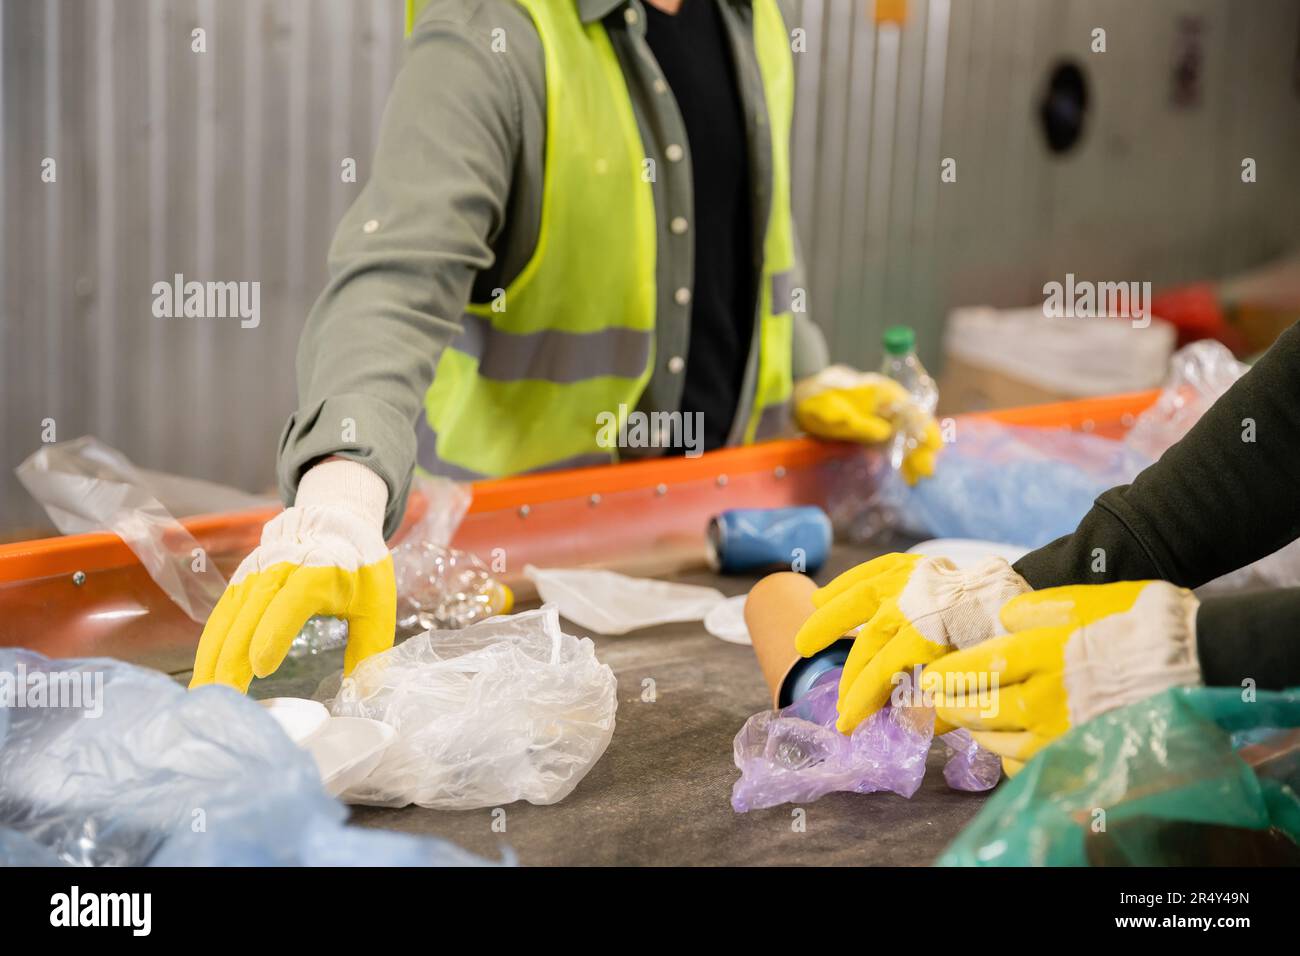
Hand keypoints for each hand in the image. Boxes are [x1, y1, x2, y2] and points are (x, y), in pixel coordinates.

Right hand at [189, 460, 395, 691]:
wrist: (336, 525)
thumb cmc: (359, 569)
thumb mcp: (377, 603)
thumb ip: (370, 647)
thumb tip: (362, 692)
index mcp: (320, 570)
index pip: (292, 600)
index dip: (274, 631)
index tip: (262, 667)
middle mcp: (282, 567)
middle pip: (251, 612)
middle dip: (234, 657)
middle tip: (228, 699)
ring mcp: (256, 573)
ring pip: (229, 615)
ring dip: (213, 654)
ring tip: (206, 694)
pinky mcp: (241, 581)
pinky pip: (221, 614)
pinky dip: (210, 644)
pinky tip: (205, 673)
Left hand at [793, 366, 942, 483]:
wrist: (803, 401)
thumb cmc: (816, 400)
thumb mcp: (827, 407)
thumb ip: (853, 418)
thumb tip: (883, 431)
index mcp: (880, 392)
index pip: (909, 408)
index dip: (923, 426)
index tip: (933, 444)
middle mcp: (886, 406)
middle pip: (911, 425)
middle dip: (921, 447)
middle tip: (927, 470)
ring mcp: (882, 421)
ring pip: (906, 438)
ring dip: (914, 457)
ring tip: (921, 477)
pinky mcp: (875, 435)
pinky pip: (894, 448)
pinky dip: (902, 461)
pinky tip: (909, 477)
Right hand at [795, 553, 1030, 733]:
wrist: (1016, 598)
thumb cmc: (998, 642)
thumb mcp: (977, 679)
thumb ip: (942, 705)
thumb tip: (904, 724)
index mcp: (931, 632)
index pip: (883, 671)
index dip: (861, 700)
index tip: (847, 725)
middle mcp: (914, 601)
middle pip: (868, 642)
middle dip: (849, 676)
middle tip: (836, 702)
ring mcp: (910, 578)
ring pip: (857, 598)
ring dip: (827, 620)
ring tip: (804, 643)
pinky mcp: (911, 565)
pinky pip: (870, 572)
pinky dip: (844, 583)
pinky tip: (821, 598)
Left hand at [927, 580, 1201, 775]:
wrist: (1199, 659)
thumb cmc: (1139, 620)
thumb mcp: (1082, 599)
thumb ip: (1034, 609)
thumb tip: (1002, 619)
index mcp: (1036, 653)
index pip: (970, 669)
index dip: (943, 675)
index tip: (927, 677)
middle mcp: (1042, 697)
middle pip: (976, 710)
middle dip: (952, 706)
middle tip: (939, 701)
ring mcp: (1061, 732)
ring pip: (998, 741)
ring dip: (980, 731)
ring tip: (972, 720)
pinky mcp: (1081, 754)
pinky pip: (1030, 766)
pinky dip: (1012, 758)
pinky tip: (1012, 745)